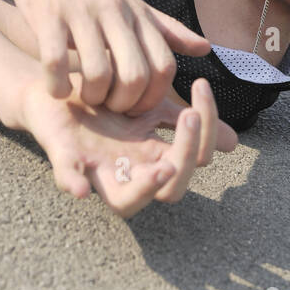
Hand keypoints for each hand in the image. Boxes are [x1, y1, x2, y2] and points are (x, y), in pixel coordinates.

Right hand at [7, 0, 209, 113]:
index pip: (164, 67)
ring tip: (83, 96)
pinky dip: (57, 86)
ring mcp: (80, 14)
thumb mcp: (134, 5)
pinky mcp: (48, 16)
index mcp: (138, 15)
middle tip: (108, 105)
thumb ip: (167, 31)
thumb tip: (206, 48)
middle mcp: (115, 13)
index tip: (134, 108)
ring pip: (97, 73)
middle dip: (122, 103)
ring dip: (91, 97)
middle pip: (135, 75)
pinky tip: (56, 89)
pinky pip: (56, 62)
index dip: (152, 97)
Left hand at [20, 76, 233, 218]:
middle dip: (187, 156)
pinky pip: (69, 179)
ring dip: (147, 189)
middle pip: (171, 189)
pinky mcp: (66, 157)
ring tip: (165, 166)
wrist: (56, 85)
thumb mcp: (151, 104)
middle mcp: (129, 171)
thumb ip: (186, 119)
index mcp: (152, 156)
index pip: (195, 160)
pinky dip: (74, 184)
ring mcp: (97, 169)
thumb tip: (233, 141)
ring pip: (126, 203)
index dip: (207, 128)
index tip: (201, 85)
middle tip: (187, 115)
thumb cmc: (106, 99)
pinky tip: (82, 188)